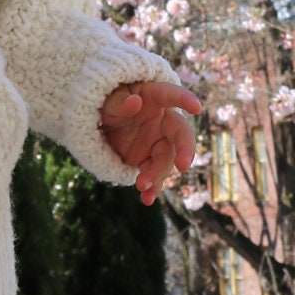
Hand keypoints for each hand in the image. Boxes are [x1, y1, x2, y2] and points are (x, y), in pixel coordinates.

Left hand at [98, 78, 202, 203]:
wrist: (98, 125)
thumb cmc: (106, 105)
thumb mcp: (106, 101)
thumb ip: (118, 103)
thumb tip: (135, 102)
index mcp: (153, 98)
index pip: (170, 95)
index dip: (184, 99)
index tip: (197, 108)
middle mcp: (161, 121)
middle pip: (180, 134)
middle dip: (185, 149)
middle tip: (183, 165)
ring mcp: (157, 142)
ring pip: (166, 160)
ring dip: (157, 174)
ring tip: (142, 185)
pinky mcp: (148, 160)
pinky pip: (154, 175)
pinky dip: (152, 188)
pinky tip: (147, 199)